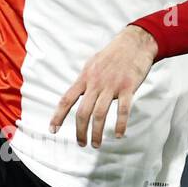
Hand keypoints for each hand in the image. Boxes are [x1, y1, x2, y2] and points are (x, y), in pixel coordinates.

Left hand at [49, 24, 158, 147]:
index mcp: (85, 78)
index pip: (66, 99)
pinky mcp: (128, 87)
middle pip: (83, 112)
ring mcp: (112, 86)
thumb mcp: (92, 64)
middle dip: (80, 131)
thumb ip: (85, 80)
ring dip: (97, 133)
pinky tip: (119, 135)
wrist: (135, 43)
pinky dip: (120, 124)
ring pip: (100, 114)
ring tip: (96, 144)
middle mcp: (96, 83)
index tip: (53, 130)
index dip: (58, 116)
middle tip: (82, 144)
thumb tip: (76, 93)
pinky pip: (123, 110)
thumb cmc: (113, 54)